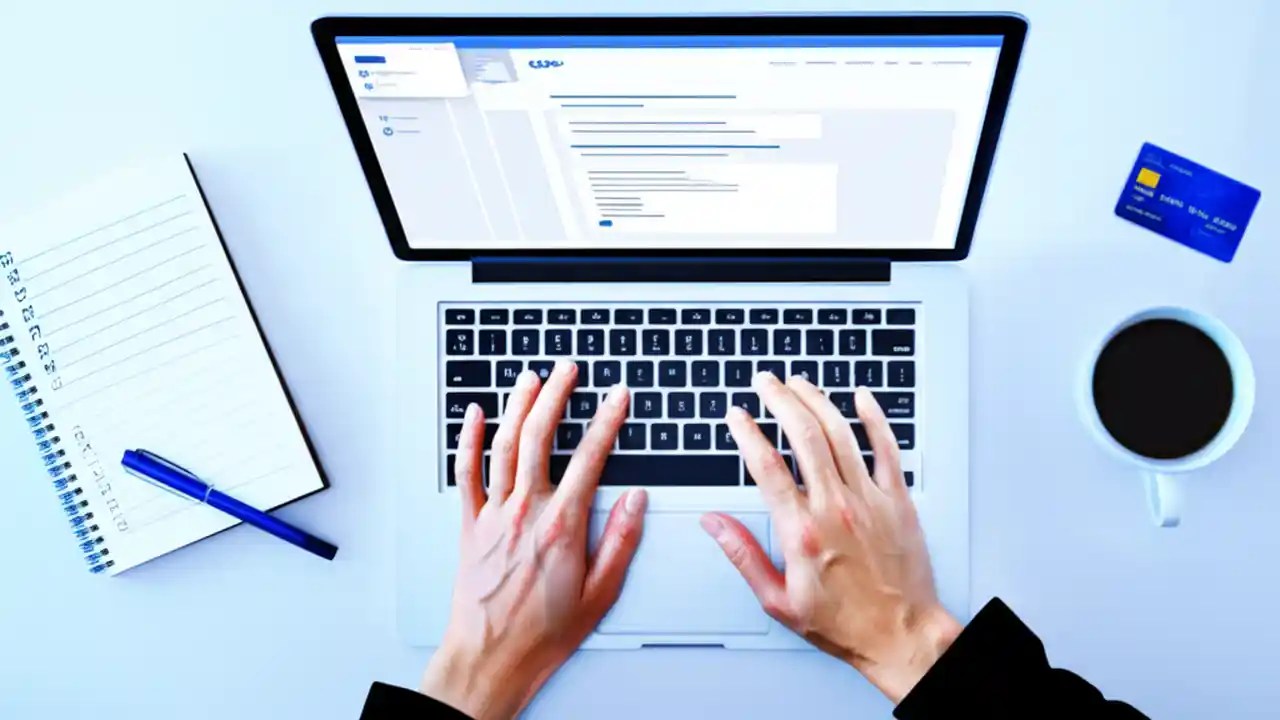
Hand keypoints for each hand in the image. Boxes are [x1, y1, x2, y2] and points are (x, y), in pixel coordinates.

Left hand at [421, 361, 645, 719]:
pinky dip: (469, 439)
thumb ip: (620, 541)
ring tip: (531, 378)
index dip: (607, 421)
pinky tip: (476, 415)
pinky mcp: (469, 525)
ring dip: (518, 406)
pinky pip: (465, 472)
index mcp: (562, 526)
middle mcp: (525, 512)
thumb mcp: (600, 593)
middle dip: (557, 395)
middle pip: (541, 437)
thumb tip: (635, 500)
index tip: (617, 398)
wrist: (491, 658)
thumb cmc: (544, 632)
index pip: (590, 458)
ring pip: (504, 445)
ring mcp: (493, 515)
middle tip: (569, 370)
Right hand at [704, 375, 960, 702]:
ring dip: (816, 400)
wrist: (902, 636)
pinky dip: (874, 418)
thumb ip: (742, 555)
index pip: (767, 466)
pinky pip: (887, 448)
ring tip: (799, 383)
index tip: (736, 416)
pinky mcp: (898, 501)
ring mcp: (869, 500)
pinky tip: (862, 398)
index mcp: (802, 532)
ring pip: (840, 433)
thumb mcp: (778, 600)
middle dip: (780, 400)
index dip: (747, 433)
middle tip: (765, 383)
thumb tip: (714, 524)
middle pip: (804, 435)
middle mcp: (835, 508)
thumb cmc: (844, 624)